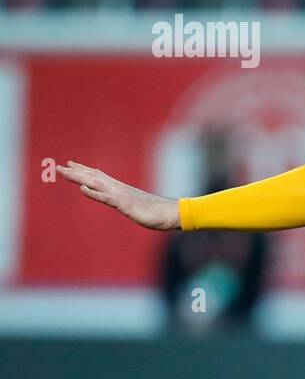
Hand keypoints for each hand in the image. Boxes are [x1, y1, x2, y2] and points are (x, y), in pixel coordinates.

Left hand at [57, 161, 181, 230]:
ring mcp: (121, 196)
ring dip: (78, 177)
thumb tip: (128, 203)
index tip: (72, 164)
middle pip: (93, 178)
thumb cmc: (159, 212)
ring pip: (95, 184)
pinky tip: (82, 188)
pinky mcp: (124, 204)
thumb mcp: (140, 206)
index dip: (84, 170)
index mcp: (121, 190)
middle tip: (59, 166)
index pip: (99, 177)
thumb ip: (131, 203)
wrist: (171, 214)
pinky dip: (93, 192)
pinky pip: (106, 198)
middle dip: (76, 172)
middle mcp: (119, 189)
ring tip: (63, 172)